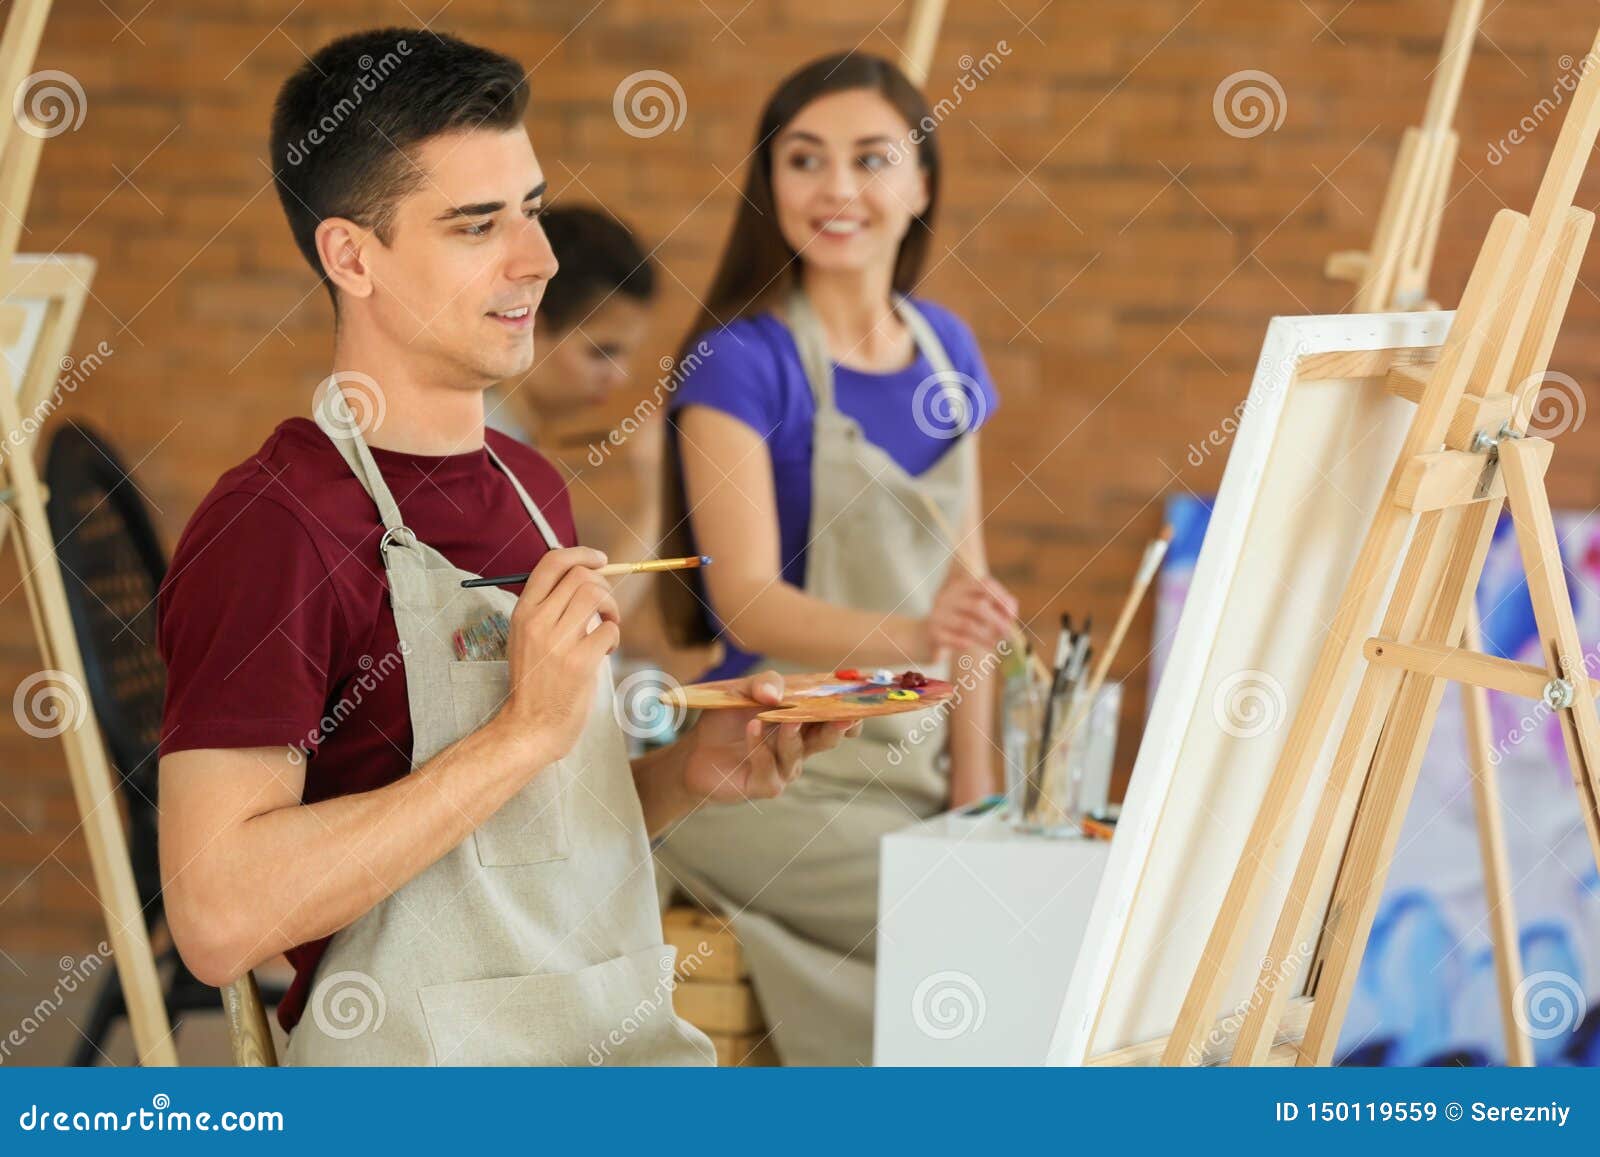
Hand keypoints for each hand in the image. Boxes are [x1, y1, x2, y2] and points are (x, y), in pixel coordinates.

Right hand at [496, 546, 620, 766]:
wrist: (531, 726)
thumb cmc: (536, 680)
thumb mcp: (527, 636)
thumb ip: (549, 606)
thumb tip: (583, 573)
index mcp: (523, 612)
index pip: (551, 563)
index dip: (580, 554)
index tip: (600, 559)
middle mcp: (537, 622)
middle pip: (581, 576)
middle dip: (603, 586)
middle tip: (606, 608)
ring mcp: (558, 642)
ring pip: (597, 596)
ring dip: (612, 609)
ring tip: (607, 627)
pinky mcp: (579, 663)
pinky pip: (609, 630)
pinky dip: (614, 636)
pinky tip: (603, 651)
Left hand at [679, 670, 859, 803]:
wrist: (695, 751)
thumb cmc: (726, 719)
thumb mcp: (742, 691)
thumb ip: (762, 683)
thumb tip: (774, 693)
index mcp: (802, 721)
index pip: (834, 718)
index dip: (849, 712)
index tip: (857, 701)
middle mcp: (799, 746)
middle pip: (826, 738)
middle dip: (836, 727)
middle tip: (842, 716)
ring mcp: (784, 767)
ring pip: (798, 752)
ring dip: (792, 735)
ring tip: (786, 719)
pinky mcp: (765, 785)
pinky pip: (769, 768)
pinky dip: (761, 748)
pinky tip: (752, 729)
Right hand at [923, 570, 1017, 656]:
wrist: (920, 637)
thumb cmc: (955, 624)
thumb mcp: (971, 612)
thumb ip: (992, 610)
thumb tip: (1011, 620)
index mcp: (960, 586)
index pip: (985, 584)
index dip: (1002, 598)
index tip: (1012, 615)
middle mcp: (948, 597)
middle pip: (978, 606)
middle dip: (997, 622)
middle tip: (1008, 635)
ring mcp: (938, 615)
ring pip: (968, 625)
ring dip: (987, 637)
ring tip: (996, 645)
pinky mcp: (933, 634)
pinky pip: (956, 640)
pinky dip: (969, 644)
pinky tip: (973, 646)